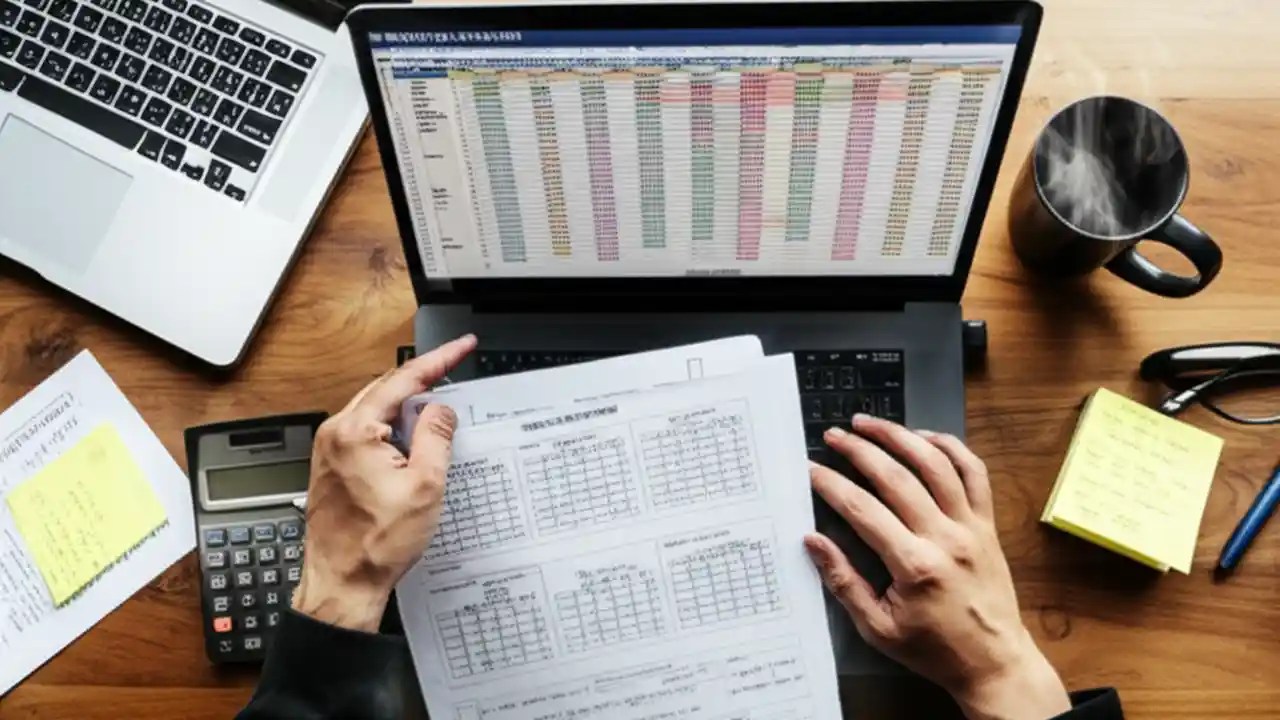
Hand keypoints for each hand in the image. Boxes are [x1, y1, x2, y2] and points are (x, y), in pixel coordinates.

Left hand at [292, 335, 476, 631]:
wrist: (341, 582)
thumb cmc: (375, 544)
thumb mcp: (424, 486)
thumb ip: (436, 438)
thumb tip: (441, 408)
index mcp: (355, 432)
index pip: (403, 380)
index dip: (439, 360)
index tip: (462, 346)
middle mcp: (335, 434)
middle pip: (385, 389)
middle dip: (423, 380)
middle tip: (455, 371)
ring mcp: (329, 450)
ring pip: (376, 410)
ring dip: (408, 408)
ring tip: (440, 414)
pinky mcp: (331, 466)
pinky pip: (366, 431)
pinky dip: (393, 429)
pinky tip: (413, 442)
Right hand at [805, 415, 1069, 719]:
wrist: (993, 662)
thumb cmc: (934, 650)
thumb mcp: (877, 628)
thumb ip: (843, 582)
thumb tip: (812, 542)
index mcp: (914, 566)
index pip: (863, 510)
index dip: (831, 484)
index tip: (810, 469)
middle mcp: (945, 538)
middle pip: (896, 476)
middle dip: (859, 450)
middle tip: (834, 436)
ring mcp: (970, 527)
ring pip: (936, 464)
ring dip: (900, 436)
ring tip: (870, 424)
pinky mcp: (987, 524)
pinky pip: (974, 472)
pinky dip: (950, 447)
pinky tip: (923, 438)